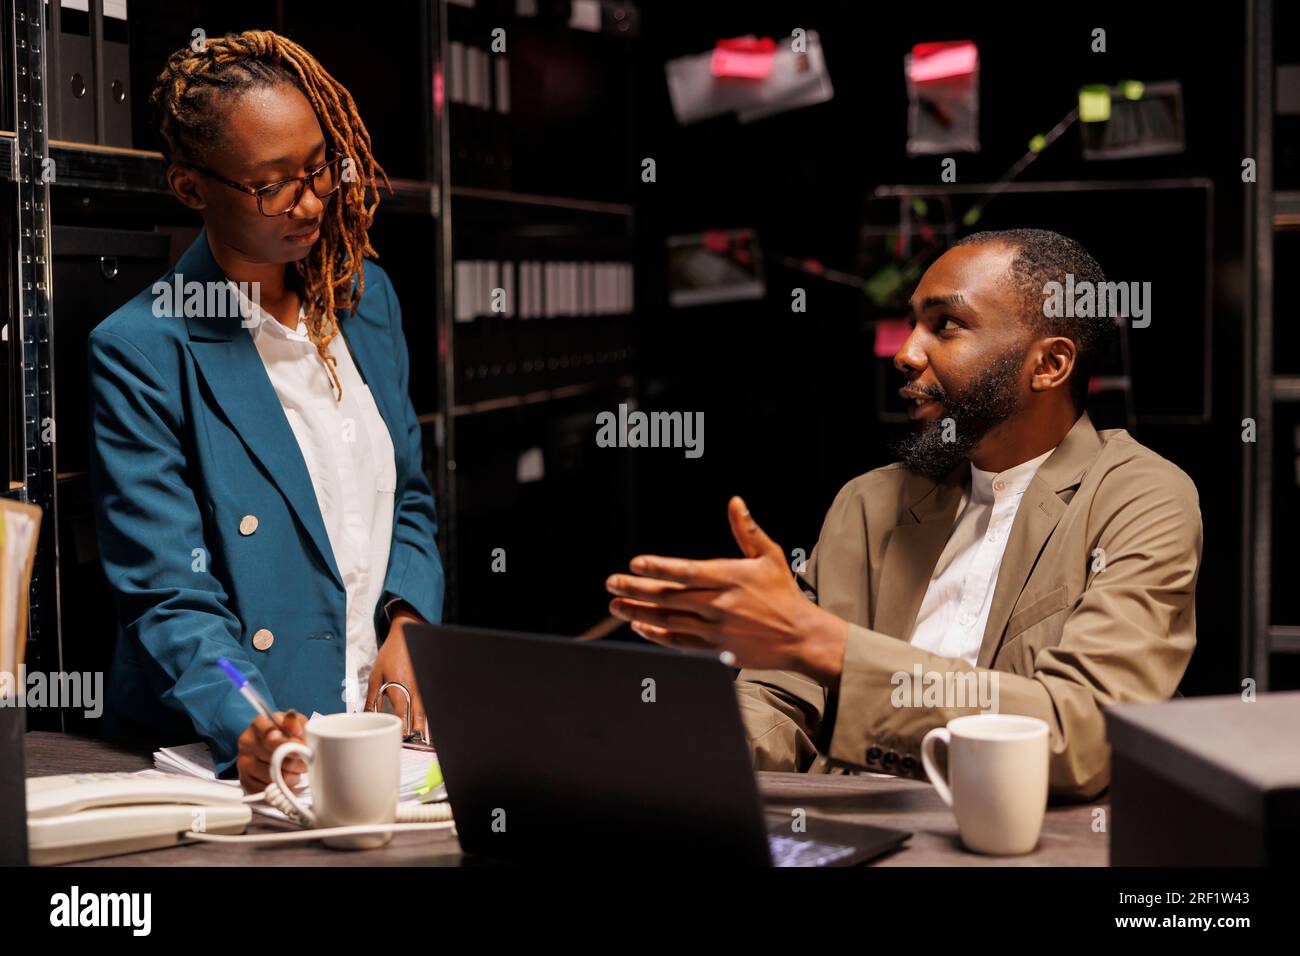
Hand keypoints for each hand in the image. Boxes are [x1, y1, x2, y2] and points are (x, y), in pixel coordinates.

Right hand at [237, 710, 308, 794]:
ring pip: (273, 777)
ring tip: (297, 770)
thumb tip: (297, 731)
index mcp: (259, 724)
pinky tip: (288, 781)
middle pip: (275, 759)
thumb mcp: (295, 722)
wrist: (273, 746)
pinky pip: (267, 790)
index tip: (302, 748)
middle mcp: (247, 742)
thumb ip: (297, 724)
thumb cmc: (286, 733)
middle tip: (306, 760)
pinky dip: (282, 789)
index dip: (290, 745)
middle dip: (297, 762)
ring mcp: (243, 763)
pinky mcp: (245, 781)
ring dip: (292, 777)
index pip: (272, 738)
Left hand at [366, 607, 428, 740]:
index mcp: (400, 688)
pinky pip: (427, 703)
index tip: (399, 740)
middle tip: (416, 744)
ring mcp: (422, 687)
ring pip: (426, 710)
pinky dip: (426, 714)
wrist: (405, 636)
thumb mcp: (375, 676)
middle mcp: (414, 690)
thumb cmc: (390, 655)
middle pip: (419, 716)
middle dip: (418, 732)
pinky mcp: (425, 684)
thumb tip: (367, 716)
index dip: (402, 729)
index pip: (402, 715)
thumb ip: (372, 699)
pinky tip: (425, 723)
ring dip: (424, 725)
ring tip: (423, 740)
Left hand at [605, 496, 847, 683]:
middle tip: (611, 582)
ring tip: (615, 605)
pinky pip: (678, 642)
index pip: (687, 572)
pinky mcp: (715, 649)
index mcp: (730, 578)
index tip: (635, 563)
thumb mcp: (770, 556)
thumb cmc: (783, 593)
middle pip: (669, 596)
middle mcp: (719, 604)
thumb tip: (735, 502)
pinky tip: (639, 626)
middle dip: (636, 588)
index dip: (658, 567)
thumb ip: (747, 530)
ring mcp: (715, 629)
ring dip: (638, 612)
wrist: (800, 637)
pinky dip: (656, 635)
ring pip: (668, 619)